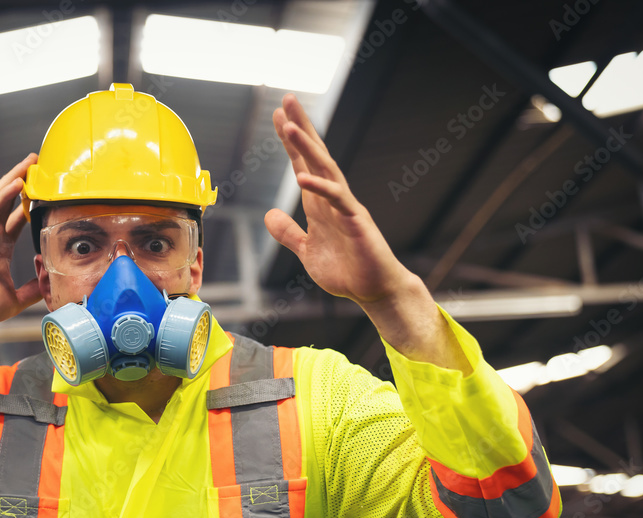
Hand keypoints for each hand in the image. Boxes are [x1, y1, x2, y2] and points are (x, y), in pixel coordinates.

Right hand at [0, 154, 42, 343]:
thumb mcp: (16, 298)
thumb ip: (33, 289)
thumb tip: (50, 284)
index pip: (14, 220)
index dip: (26, 205)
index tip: (40, 193)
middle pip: (7, 202)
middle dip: (21, 181)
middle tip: (35, 164)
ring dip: (14, 178)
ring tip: (29, 162)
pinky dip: (5, 193)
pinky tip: (18, 182)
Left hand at [264, 97, 470, 371]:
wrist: (374, 291)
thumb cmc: (347, 272)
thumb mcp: (307, 251)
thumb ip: (289, 233)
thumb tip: (268, 215)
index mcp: (320, 205)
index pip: (303, 165)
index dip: (291, 143)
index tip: (279, 117)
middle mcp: (333, 200)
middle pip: (315, 157)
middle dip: (301, 129)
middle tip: (287, 100)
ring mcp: (346, 208)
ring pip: (326, 170)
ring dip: (308, 148)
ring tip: (292, 126)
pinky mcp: (356, 222)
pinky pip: (337, 200)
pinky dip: (320, 187)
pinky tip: (303, 177)